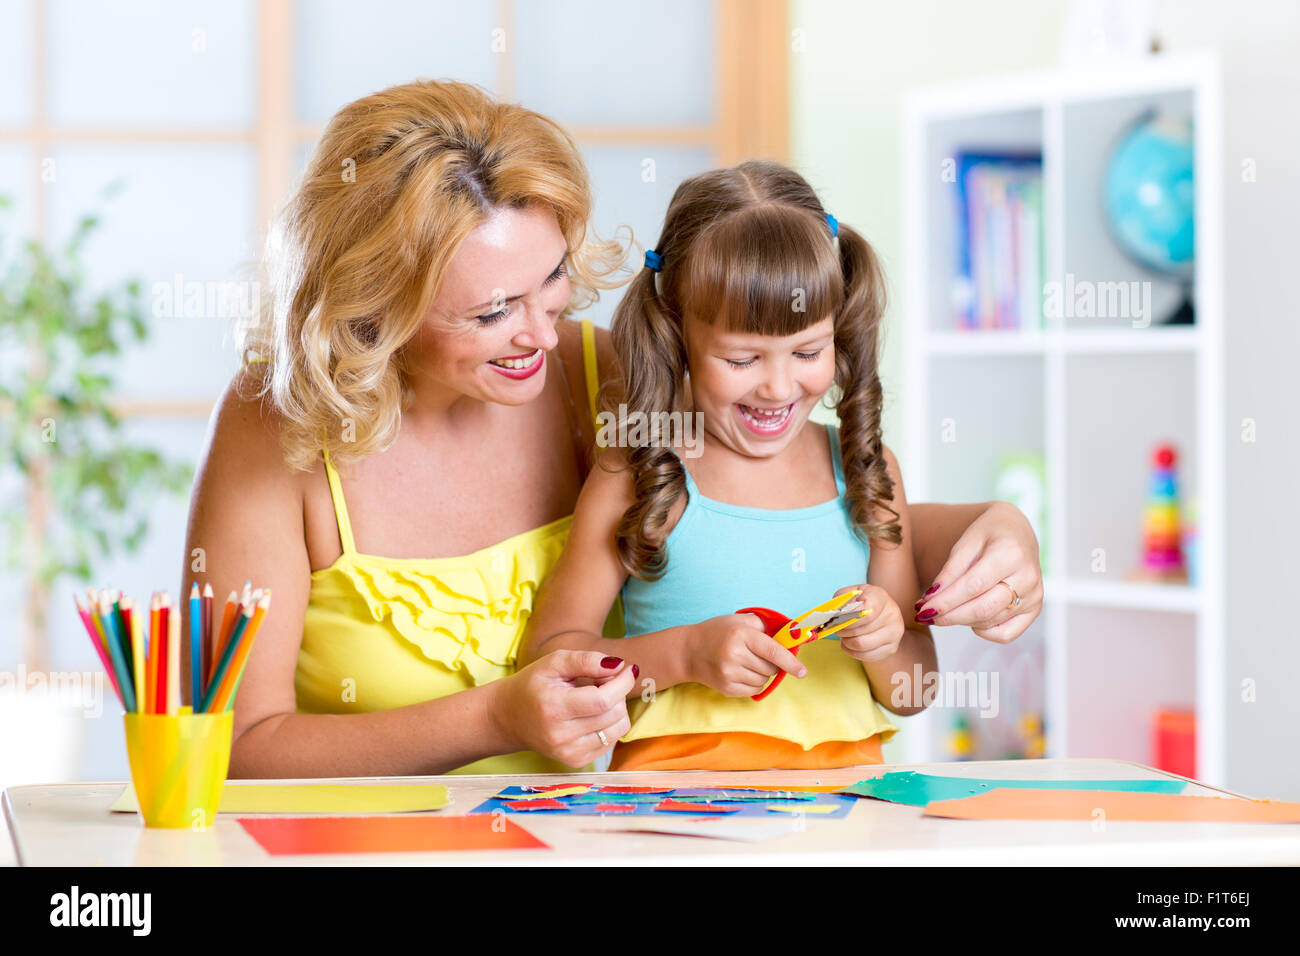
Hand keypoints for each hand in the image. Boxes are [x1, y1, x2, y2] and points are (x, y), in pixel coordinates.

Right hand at [494, 650, 635, 767]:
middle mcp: (562, 735)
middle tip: (604, 680)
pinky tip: (592, 713)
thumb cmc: (533, 684)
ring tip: (597, 696)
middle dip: (619, 692)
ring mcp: (569, 752)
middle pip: (614, 713)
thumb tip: (619, 665)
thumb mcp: (554, 662)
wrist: (509, 717)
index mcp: (554, 708)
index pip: (603, 700)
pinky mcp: (576, 761)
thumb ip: (586, 660)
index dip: (623, 683)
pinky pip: (611, 740)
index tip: (629, 669)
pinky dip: (610, 723)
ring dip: (617, 708)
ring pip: (618, 728)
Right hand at [686, 613, 806, 697]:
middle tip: (758, 654)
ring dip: (762, 673)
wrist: (689, 651)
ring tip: (747, 662)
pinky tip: (741, 672)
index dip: (791, 662)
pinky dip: (753, 682)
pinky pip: (753, 690)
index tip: (802, 671)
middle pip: (771, 668)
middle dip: (771, 663)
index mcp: (741, 635)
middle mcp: (735, 655)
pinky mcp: (727, 688)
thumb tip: (787, 637)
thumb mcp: (739, 620)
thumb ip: (764, 626)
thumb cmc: (717, 632)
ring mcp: (729, 674)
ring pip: (764, 680)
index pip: (773, 652)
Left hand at [830, 584, 905, 662]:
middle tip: (837, 628)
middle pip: (860, 630)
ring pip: (861, 645)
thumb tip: (837, 614)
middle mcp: (892, 614)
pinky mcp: (891, 648)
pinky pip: (865, 656)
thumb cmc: (861, 602)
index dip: (848, 617)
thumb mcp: (850, 594)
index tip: (838, 619)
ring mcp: (894, 633)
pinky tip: (850, 644)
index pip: (866, 611)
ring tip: (844, 636)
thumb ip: (842, 599)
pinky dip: (852, 652)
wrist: (879, 613)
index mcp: (881, 597)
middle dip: (843, 631)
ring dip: (847, 642)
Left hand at [914, 501, 1042, 642]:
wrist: (1016, 532)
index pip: (973, 586)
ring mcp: (1035, 595)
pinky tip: (969, 618)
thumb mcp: (965, 543)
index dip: (946, 601)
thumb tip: (931, 600)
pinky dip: (983, 631)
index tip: (921, 609)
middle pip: (983, 608)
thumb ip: (950, 571)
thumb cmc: (987, 535)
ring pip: (990, 621)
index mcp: (1011, 553)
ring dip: (961, 620)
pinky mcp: (1035, 610)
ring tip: (943, 610)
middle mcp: (1028, 576)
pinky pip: (1006, 634)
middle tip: (924, 616)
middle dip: (949, 616)